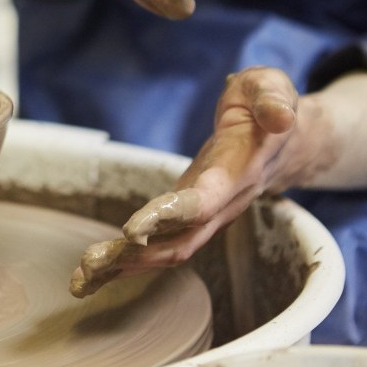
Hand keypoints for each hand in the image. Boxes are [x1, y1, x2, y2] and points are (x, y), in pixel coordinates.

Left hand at [70, 66, 301, 297]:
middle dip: (137, 255)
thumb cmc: (265, 103)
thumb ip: (272, 100)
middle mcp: (222, 204)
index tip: (132, 229)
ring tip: (82, 279)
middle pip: (181, 240)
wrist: (283, 137)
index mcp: (237, 172)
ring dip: (126, 266)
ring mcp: (206, 216)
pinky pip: (160, 248)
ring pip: (169, 251)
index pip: (203, 201)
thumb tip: (279, 117)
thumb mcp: (270, 88)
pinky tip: (90, 278)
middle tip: (91, 263)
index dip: (170, 216)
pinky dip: (126, 265)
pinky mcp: (189, 217)